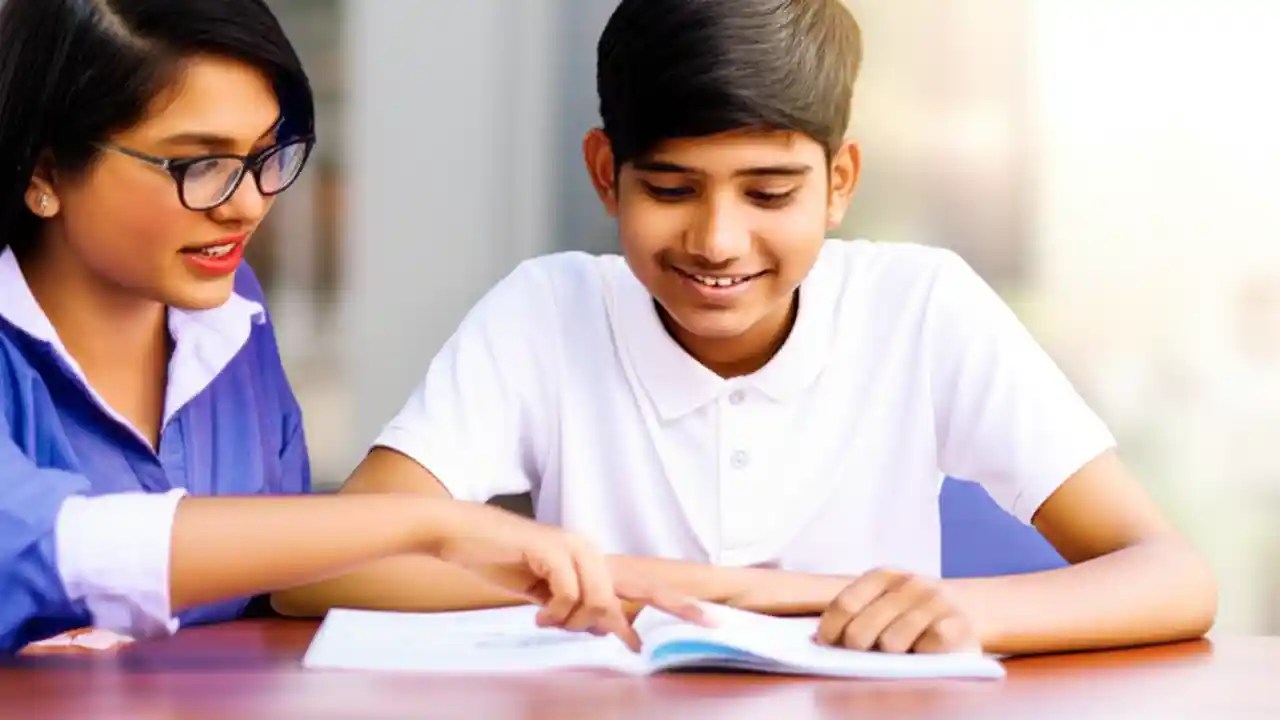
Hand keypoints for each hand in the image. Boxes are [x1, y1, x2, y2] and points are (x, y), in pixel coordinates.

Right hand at [428, 503, 703, 649]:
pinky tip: (534, 609)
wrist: (463, 534)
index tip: (708, 619)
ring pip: (598, 602)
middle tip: (707, 621)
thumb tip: (610, 630)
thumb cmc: (503, 562)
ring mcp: (573, 547)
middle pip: (642, 585)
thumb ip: (578, 610)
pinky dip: (552, 612)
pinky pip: (568, 595)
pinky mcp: (552, 548)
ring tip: (544, 616)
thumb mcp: (546, 596)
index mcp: (592, 562)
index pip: (641, 584)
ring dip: (571, 621)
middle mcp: (591, 551)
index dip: (675, 602)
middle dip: (675, 605)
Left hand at [814, 568, 978, 653]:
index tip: (826, 648)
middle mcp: (910, 583)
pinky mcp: (957, 625)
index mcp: (884, 576)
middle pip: (860, 631)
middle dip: (857, 651)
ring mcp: (936, 602)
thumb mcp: (883, 605)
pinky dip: (920, 658)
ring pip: (890, 643)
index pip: (845, 605)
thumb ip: (856, 615)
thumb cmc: (911, 617)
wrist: (965, 615)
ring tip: (901, 653)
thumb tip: (822, 641)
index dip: (830, 631)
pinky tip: (924, 653)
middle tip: (867, 656)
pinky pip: (923, 650)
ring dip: (891, 658)